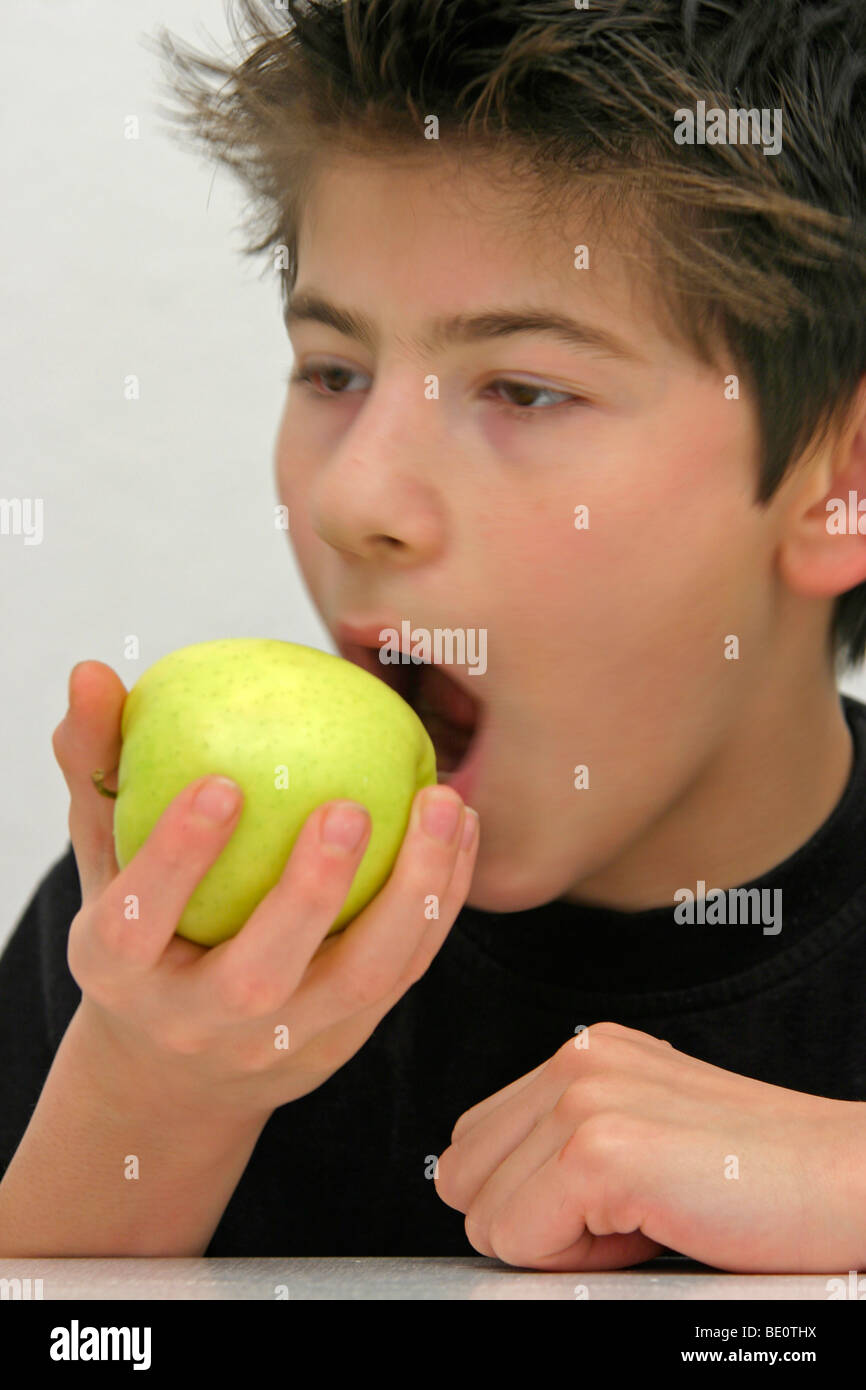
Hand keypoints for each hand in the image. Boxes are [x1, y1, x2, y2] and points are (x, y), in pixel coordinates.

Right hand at [52, 660, 478, 1122]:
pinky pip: (405, 971)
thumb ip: (98, 771)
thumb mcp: (104, 861)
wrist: (178, 1071)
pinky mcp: (344, 1039)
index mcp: (122, 975)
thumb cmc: (143, 932)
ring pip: (359, 980)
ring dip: (410, 895)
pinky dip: (440, 901)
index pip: (138, 923)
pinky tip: (462, 828)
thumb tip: (93, 673)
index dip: (176, 858)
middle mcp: (201, 1022)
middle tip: (348, 808)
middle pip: (259, 974)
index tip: (221, 784)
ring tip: (442, 804)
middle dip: (308, 894)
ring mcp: (282, 1041)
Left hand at [434, 1021, 865, 1271]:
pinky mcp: (599, 1151)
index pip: (474, 1142)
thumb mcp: (651, 1141)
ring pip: (482, 1214)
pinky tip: (653, 1230)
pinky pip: (516, 1239)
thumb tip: (491, 1202)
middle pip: (463, 1174)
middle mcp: (579, 1057)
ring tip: (650, 1219)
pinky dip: (578, 1261)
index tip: (612, 1209)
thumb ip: (568, 1149)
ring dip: (558, 1244)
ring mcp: (586, 1097)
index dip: (529, 1201)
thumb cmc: (766, 1184)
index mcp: (587, 1052)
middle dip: (529, 1221)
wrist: (854, 1186)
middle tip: (631, 1220)